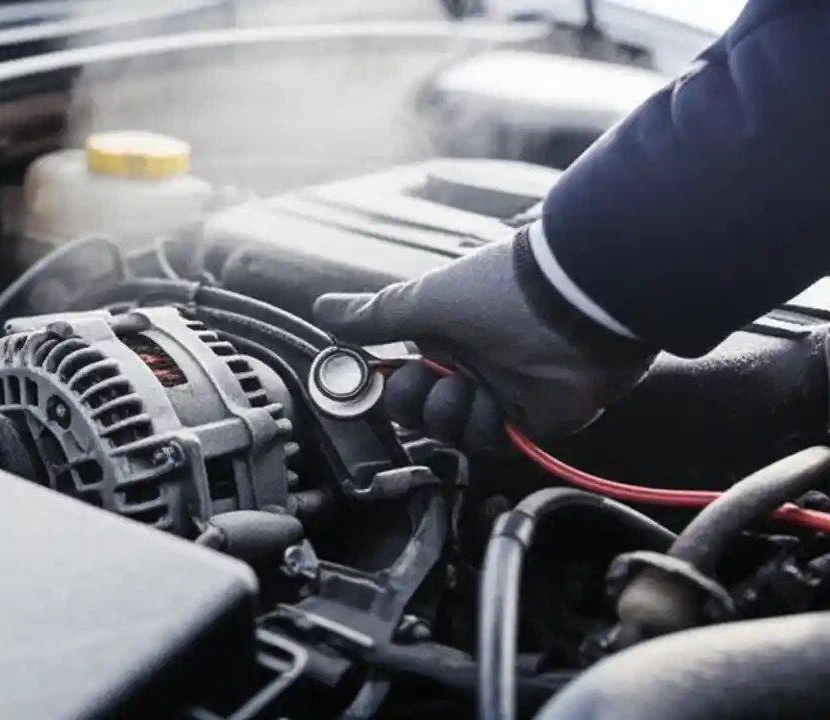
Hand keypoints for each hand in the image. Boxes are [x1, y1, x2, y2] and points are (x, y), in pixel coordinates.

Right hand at [313, 231, 655, 448]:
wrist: (576, 305)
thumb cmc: (500, 291)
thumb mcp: (426, 300)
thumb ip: (374, 316)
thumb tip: (320, 311)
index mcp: (441, 339)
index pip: (400, 383)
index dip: (395, 388)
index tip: (401, 375)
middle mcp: (468, 368)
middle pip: (422, 415)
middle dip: (426, 404)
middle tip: (445, 381)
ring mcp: (501, 395)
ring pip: (454, 433)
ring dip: (458, 414)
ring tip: (480, 389)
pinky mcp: (532, 419)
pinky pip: (491, 444)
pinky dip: (488, 428)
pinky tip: (500, 407)